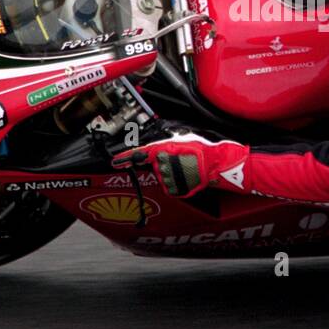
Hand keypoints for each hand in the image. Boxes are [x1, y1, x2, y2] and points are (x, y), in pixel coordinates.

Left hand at [112, 133, 246, 196]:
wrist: (213, 165)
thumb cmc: (201, 150)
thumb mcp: (182, 139)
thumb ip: (165, 145)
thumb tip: (156, 149)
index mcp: (162, 150)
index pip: (139, 155)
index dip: (125, 159)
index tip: (115, 162)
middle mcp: (161, 165)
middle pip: (155, 166)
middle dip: (165, 164)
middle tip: (181, 161)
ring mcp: (166, 178)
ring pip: (163, 177)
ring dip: (172, 174)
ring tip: (186, 169)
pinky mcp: (172, 189)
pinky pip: (170, 187)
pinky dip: (177, 183)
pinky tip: (186, 177)